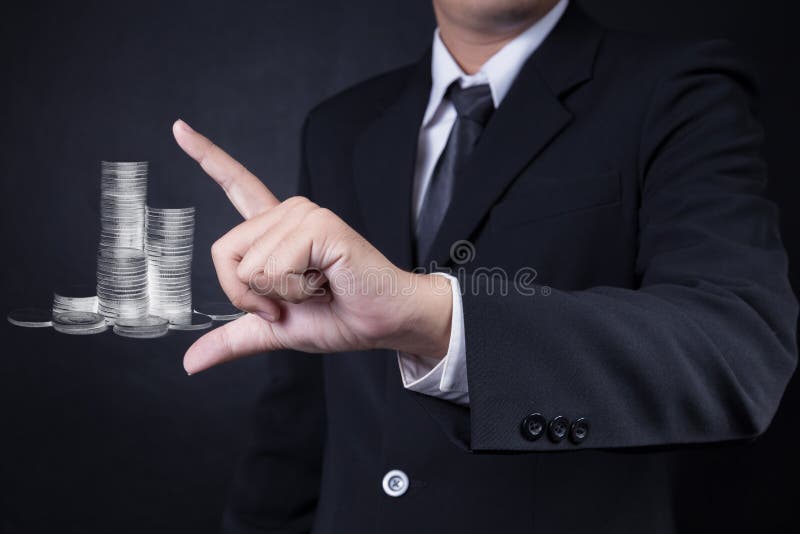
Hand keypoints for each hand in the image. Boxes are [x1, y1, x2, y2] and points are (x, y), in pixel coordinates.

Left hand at [172, 119, 452, 373]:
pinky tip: (326, 282)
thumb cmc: (339, 317)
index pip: (236, 186)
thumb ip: (232, 338)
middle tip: (291, 301)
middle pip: (223, 254)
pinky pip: (275, 268)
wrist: (383, 323)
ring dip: (279, 296)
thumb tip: (191, 362)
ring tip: (317, 289)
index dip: (208, 157)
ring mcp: (304, 215)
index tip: (179, 128)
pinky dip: (295, 291)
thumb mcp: (273, 329)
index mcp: (275, 231)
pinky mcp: (319, 226)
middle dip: (248, 296)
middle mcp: (287, 214)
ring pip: (249, 266)